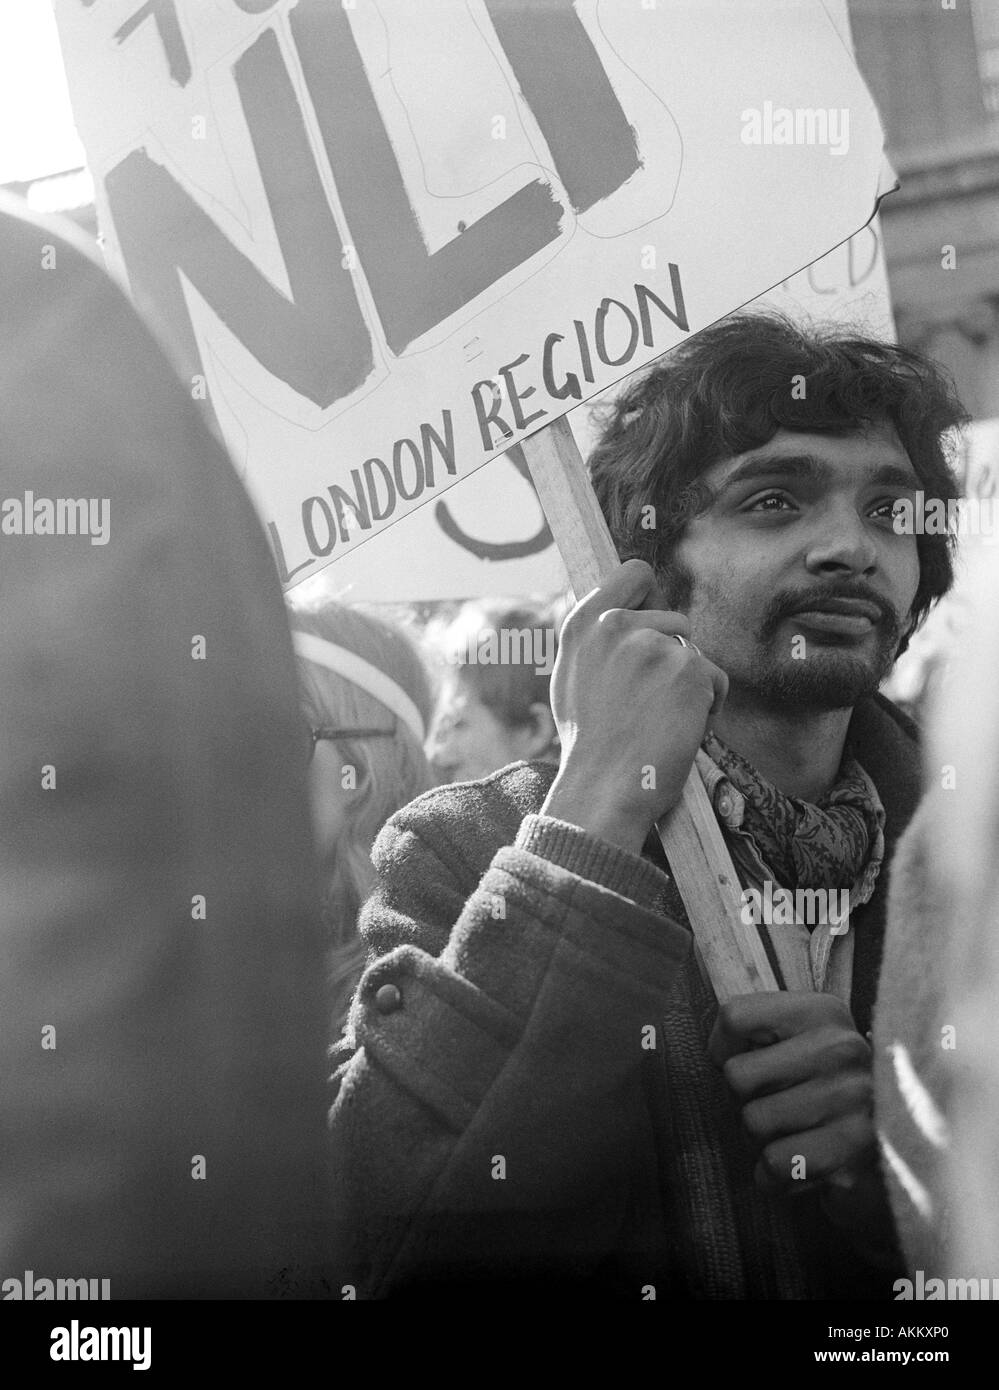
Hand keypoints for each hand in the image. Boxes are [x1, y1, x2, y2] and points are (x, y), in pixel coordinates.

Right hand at [540, 560, 727, 854]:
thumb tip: (626, 613)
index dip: (650, 596)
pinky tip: (680, 730)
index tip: (651, 622)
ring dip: (690, 685)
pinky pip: (716, 680)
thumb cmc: (590, 742)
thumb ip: (599, 639)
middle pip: (675, 620)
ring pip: (695, 654)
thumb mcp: (574, 675)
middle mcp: (617, 624)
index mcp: (584, 623)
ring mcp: (655, 644)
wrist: (604, 788)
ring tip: (659, 719)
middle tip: (647, 702)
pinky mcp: (690, 669)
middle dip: (672, 656)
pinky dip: (708, 707)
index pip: (634, 572)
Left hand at [708, 991, 876, 1195]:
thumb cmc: (825, 1091)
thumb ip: (756, 1030)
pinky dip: (776, 1175)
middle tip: (780, 1105)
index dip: (722, 1048)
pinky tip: (802, 1165)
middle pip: (737, 1076)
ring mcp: (855, 1100)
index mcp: (824, 1012)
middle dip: (747, 1100)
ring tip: (798, 1134)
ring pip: (753, 1123)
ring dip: (764, 1139)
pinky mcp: (855, 1153)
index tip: (745, 1061)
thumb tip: (715, 1053)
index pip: (735, 1016)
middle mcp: (844, 1048)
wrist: (898, 1151)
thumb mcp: (800, 1041)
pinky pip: (774, 1164)